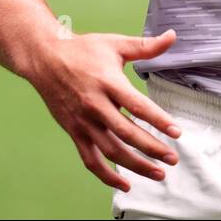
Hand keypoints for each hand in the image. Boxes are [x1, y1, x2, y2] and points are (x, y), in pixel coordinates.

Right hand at [26, 29, 181, 191]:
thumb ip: (146, 46)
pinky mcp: (74, 132)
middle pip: (126, 133)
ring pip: (111, 151)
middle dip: (152, 148)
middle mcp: (95, 105)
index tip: (176, 132)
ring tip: (158, 173)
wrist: (44, 58)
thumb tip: (172, 37)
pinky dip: (107, 175)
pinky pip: (91, 159)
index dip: (158, 120)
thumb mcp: (115, 43)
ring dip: (135, 165)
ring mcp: (83, 122)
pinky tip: (126, 183)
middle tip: (173, 158)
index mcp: (108, 82)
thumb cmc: (82, 50)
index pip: (137, 106)